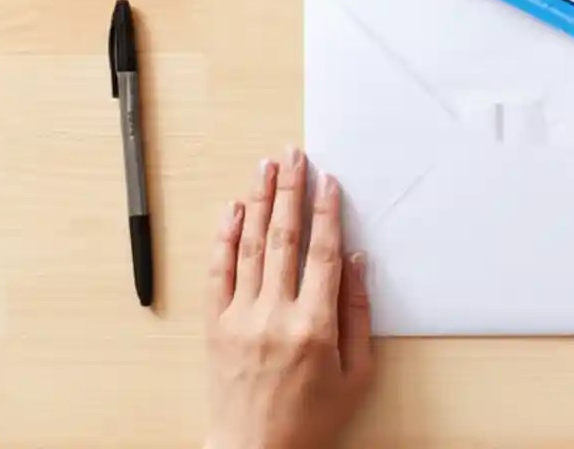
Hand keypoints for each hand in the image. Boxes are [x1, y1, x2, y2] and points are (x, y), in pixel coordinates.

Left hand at [205, 147, 373, 448]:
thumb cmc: (311, 419)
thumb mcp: (356, 374)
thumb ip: (358, 315)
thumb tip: (356, 262)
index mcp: (314, 327)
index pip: (322, 253)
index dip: (326, 212)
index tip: (328, 181)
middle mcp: (274, 316)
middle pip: (284, 238)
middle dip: (290, 191)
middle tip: (294, 155)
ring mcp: (240, 319)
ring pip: (249, 246)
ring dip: (258, 201)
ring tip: (265, 167)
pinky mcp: (215, 327)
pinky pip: (218, 272)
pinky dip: (224, 237)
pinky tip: (233, 210)